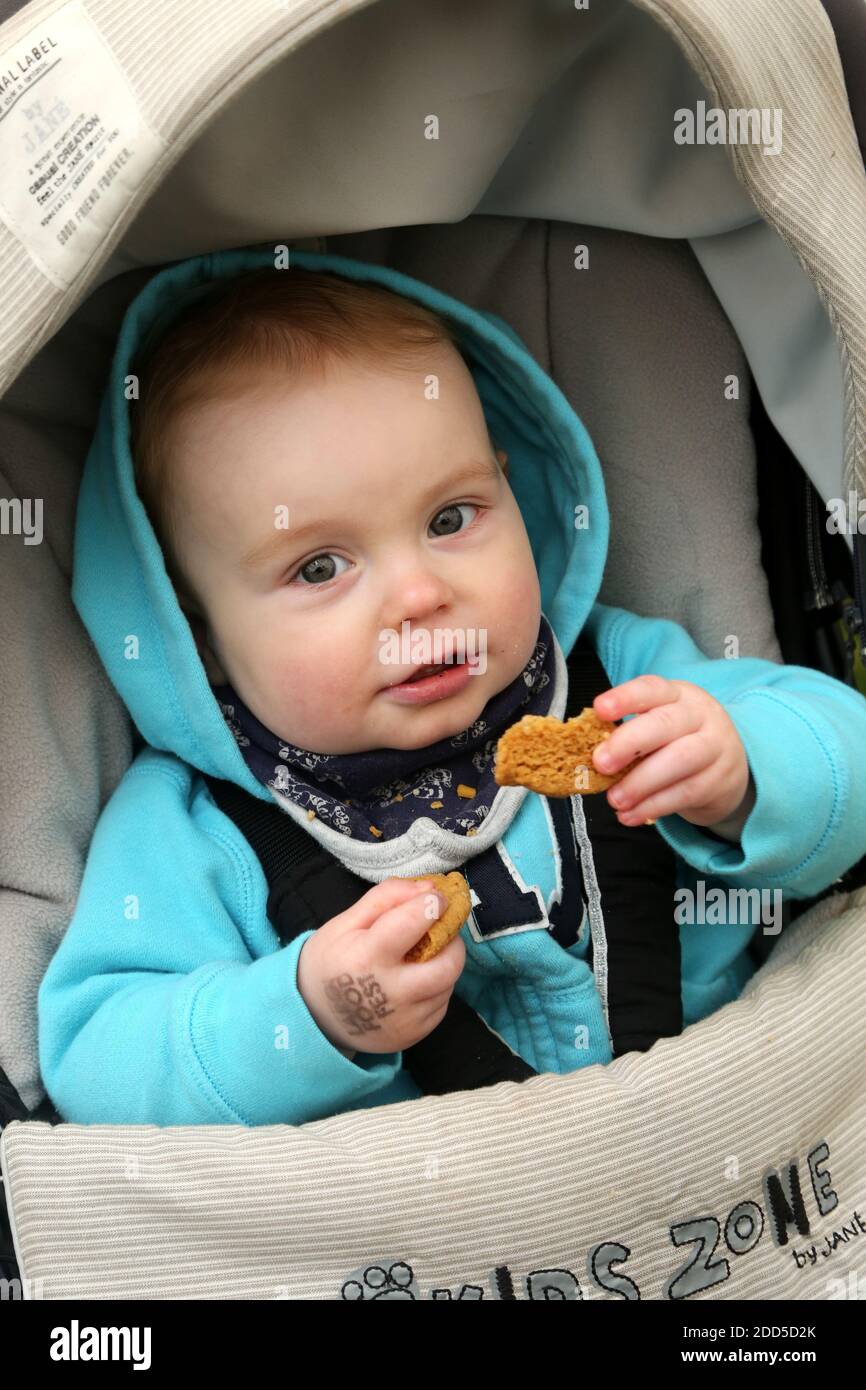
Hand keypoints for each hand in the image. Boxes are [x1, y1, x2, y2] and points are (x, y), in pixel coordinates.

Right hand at [297, 877, 465, 1053]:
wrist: (313, 1017)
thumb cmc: (329, 961)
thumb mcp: (345, 922)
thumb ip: (386, 898)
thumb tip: (429, 888)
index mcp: (367, 958)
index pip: (412, 923)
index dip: (432, 904)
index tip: (437, 897)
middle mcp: (391, 993)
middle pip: (448, 964)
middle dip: (452, 941)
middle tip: (441, 931)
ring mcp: (405, 1020)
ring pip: (449, 984)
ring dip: (444, 963)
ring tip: (424, 956)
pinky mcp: (414, 1035)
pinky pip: (441, 1003)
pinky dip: (436, 987)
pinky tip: (415, 981)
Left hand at [591, 675, 752, 830]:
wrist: (733, 768)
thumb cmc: (679, 741)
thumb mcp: (659, 726)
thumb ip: (629, 734)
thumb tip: (589, 755)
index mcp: (677, 695)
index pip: (652, 688)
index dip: (625, 698)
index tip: (599, 710)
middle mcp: (699, 715)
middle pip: (665, 723)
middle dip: (629, 743)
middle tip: (601, 764)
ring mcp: (715, 746)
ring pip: (678, 761)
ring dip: (640, 783)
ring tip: (614, 800)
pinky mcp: (719, 780)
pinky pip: (685, 793)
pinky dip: (653, 807)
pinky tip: (630, 816)